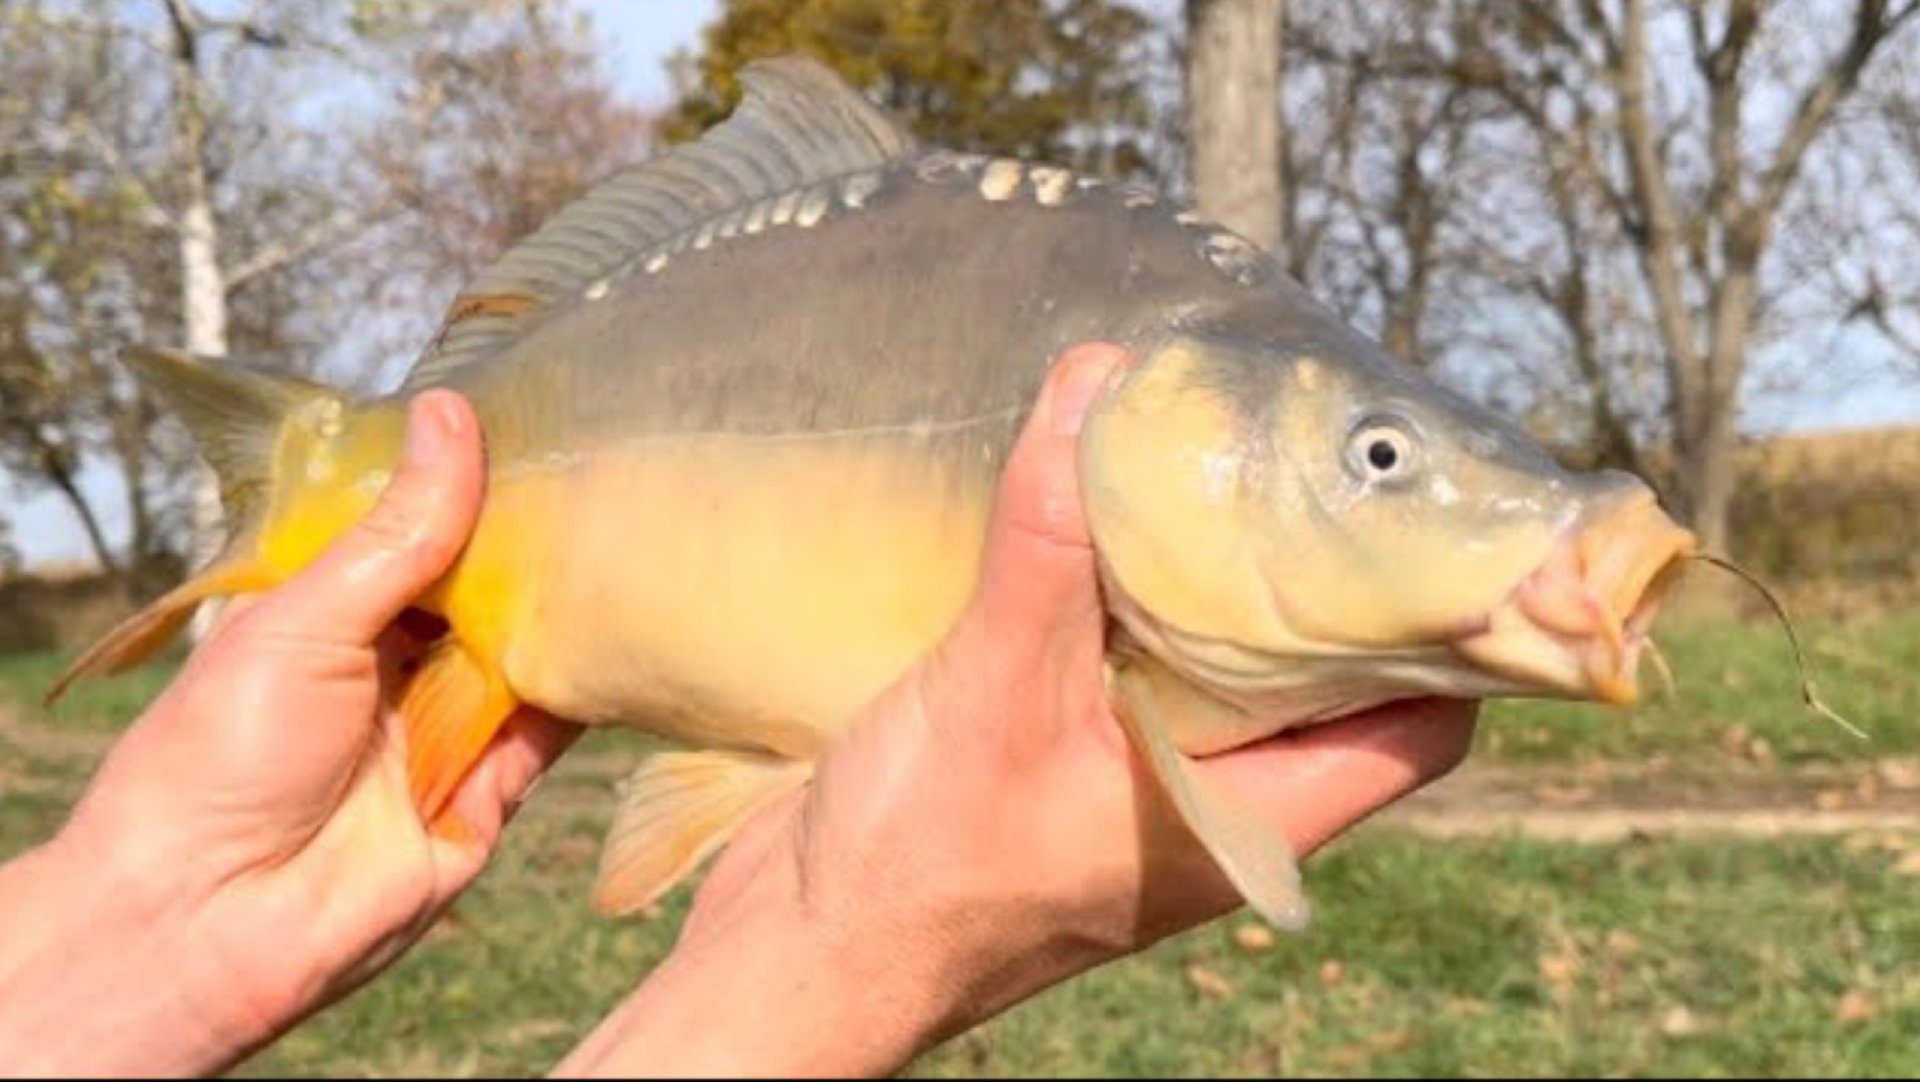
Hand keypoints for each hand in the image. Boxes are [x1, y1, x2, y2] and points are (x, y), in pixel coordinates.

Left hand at [0, 391, 578, 1076]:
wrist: (208, 923)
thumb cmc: (219, 756)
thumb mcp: (304, 622)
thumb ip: (397, 533)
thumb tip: (452, 414)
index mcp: (328, 610)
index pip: (414, 529)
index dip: (468, 482)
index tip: (538, 420)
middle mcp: (390, 663)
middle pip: (482, 587)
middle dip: (535, 540)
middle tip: (609, 468)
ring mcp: (442, 728)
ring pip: (526, 650)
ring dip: (570, 607)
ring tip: (638, 532)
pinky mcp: (488, 792)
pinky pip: (552, 728)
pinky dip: (588, 684)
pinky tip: (633, 627)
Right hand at [557, 344, 1477, 1077]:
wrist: (805, 951)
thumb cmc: (918, 869)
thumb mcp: (997, 694)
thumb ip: (1052, 545)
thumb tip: (1095, 381)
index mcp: (1251, 818)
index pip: (1422, 726)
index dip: (1448, 629)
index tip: (1431, 516)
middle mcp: (1220, 807)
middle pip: (1331, 682)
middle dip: (1326, 576)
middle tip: (1313, 454)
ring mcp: (1149, 789)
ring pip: (1233, 671)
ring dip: (1224, 582)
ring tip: (1219, 462)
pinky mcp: (1079, 768)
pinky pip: (1145, 670)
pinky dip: (1141, 603)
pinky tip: (1107, 525)